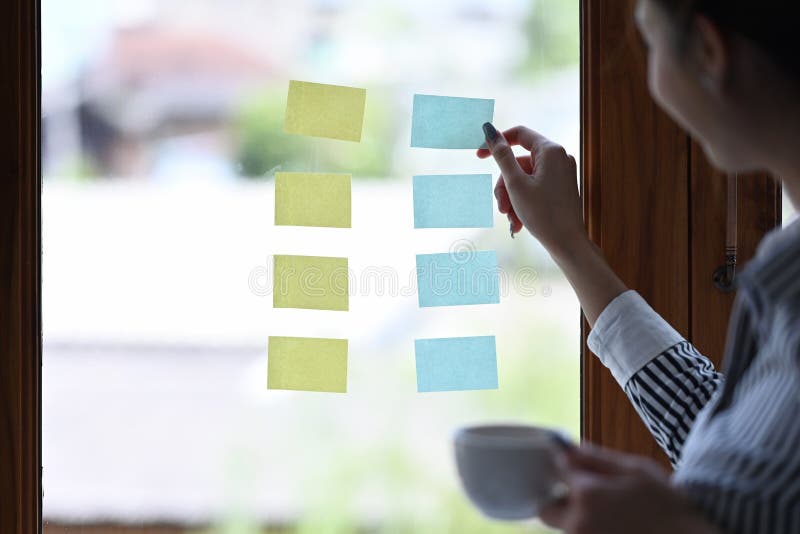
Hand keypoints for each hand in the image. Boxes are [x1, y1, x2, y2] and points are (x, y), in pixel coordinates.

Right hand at [478, 124, 585, 257]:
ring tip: (511, 219)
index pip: (519, 134)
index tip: (478, 156)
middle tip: (501, 207)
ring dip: (512, 198)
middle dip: (505, 186)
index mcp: (550, 151)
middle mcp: (559, 158)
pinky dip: (523, 202)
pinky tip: (518, 222)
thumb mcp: (515, 184)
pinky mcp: (561, 188)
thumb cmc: (543, 214)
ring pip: (524, 178)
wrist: (567, 244)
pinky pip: (535, 188)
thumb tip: (489, 130)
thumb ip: (502, 155)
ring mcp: (561, 174)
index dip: (497, 143)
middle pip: (519, 163)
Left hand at [540, 445, 719, 533]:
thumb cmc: (666, 506)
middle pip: (548, 510)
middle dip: (563, 501)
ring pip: (566, 527)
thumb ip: (594, 457)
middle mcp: (578, 523)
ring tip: (614, 515)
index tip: (577, 470)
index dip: (567, 469)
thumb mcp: (635, 469)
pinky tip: (618, 528)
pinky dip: (591, 531)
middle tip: (591, 497)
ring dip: (578, 518)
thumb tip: (564, 449)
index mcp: (586, 494)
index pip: (557, 473)